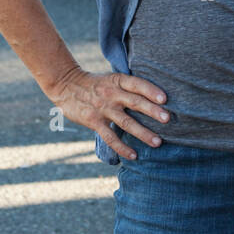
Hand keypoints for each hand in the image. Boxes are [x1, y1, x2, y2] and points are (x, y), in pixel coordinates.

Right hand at [46, 67, 169, 160]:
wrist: (65, 85)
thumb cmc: (94, 83)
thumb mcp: (110, 78)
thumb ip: (127, 87)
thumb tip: (153, 98)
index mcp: (117, 81)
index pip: (137, 84)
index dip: (151, 90)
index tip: (165, 99)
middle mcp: (111, 94)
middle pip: (135, 102)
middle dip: (152, 111)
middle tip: (168, 119)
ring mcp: (103, 108)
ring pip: (126, 122)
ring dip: (143, 133)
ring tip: (157, 142)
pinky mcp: (94, 121)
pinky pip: (110, 137)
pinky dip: (122, 147)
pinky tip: (134, 155)